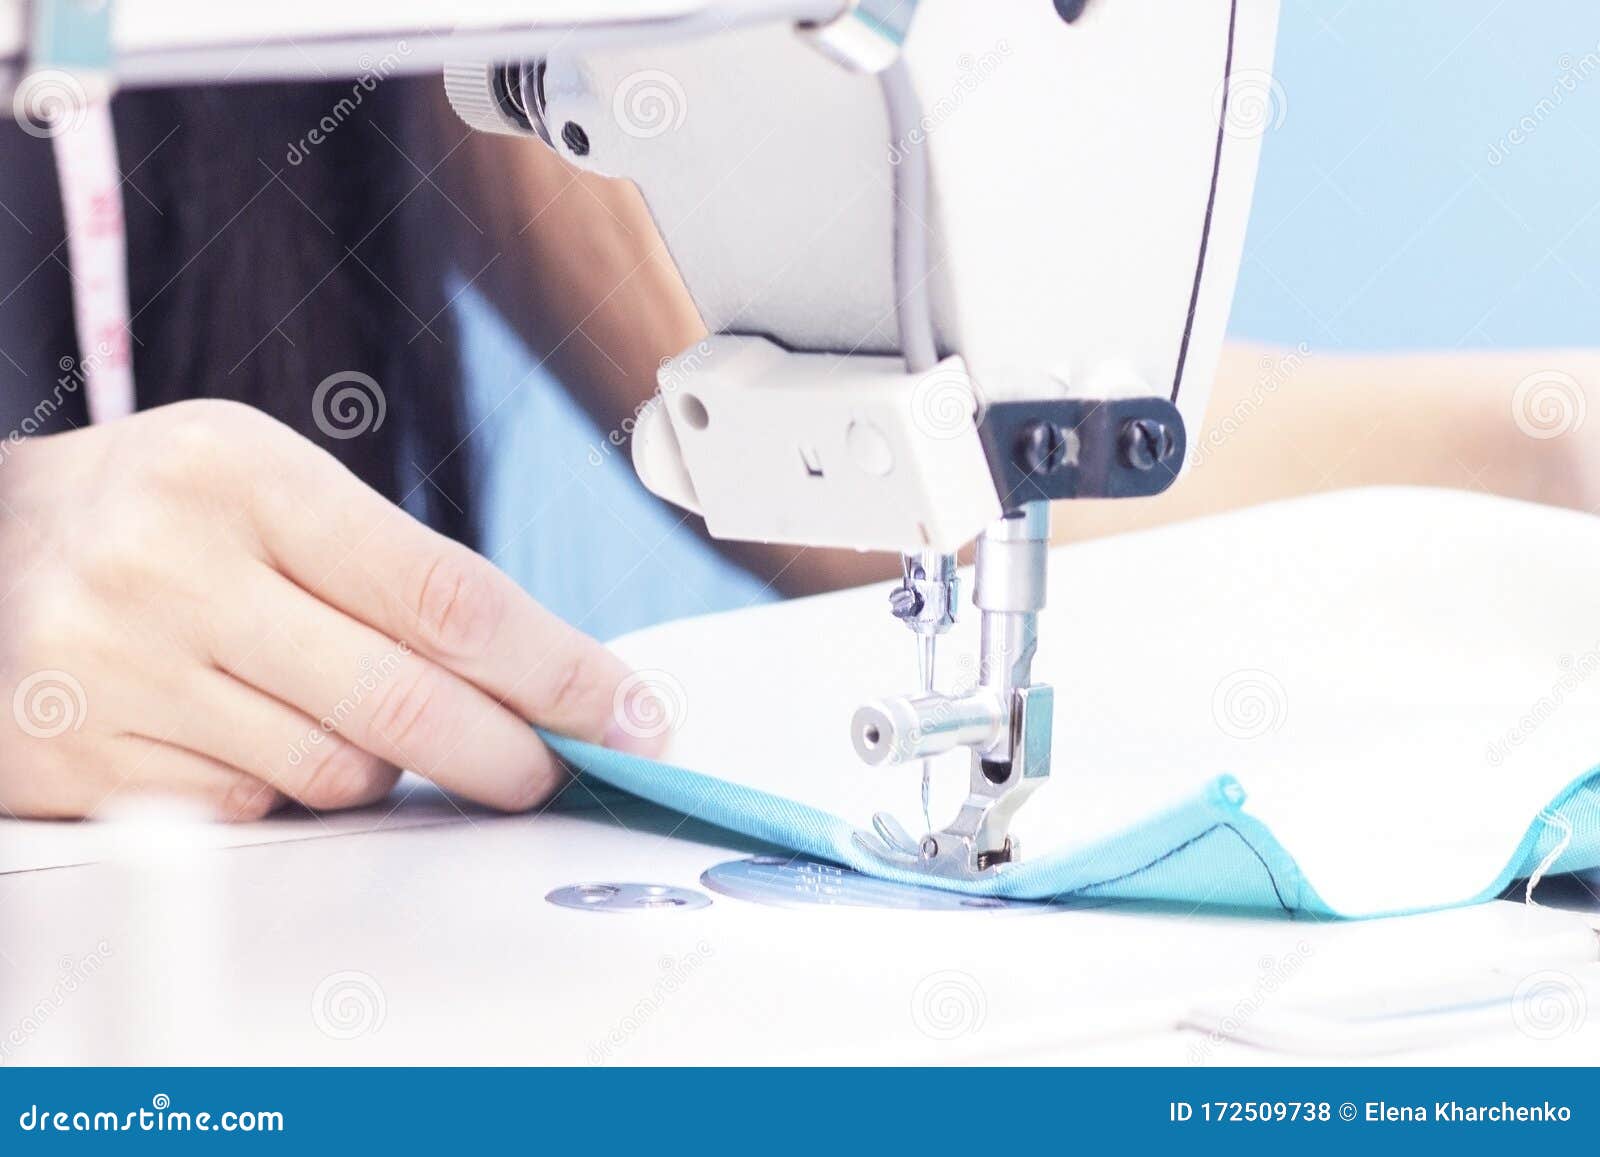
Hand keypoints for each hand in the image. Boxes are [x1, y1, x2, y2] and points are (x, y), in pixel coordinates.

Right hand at [0, 399, 661, 819]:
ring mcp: (121, 670)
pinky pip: (250, 809)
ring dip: (385, 768)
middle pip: (406, 702)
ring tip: (355, 715)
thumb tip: (537, 676)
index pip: (447, 596)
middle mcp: (175, 568)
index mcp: (247, 476)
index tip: (629, 714)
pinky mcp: (86, 760)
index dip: (559, 669)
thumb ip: (393, 572)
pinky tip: (256, 734)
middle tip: (551, 769)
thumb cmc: (159, 511)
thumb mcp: (270, 487)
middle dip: (508, 753)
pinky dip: (287, 789)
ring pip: (334, 771)